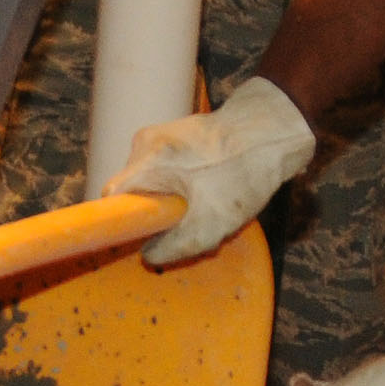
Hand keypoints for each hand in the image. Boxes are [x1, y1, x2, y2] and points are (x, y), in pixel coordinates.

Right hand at [104, 72, 312, 265]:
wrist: (273, 129)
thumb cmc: (243, 170)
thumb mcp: (211, 223)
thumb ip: (174, 247)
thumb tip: (148, 257)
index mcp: (148, 161)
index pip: (110, 197)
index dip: (121, 222)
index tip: (139, 235)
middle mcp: (145, 143)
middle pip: (133, 191)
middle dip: (158, 213)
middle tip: (191, 222)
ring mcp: (159, 135)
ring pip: (151, 181)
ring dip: (174, 200)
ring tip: (208, 203)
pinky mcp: (175, 133)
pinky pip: (165, 169)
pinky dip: (184, 184)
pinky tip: (212, 188)